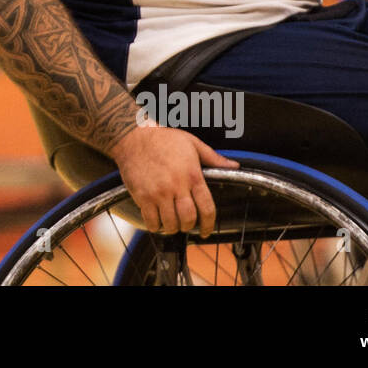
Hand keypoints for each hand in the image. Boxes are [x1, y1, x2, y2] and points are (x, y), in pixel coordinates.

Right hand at [109, 121, 237, 236]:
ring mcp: (158, 192)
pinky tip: (156, 221)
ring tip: (171, 223)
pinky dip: (155, 226)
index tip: (206, 231)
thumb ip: (214, 158)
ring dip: (172, 228)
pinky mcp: (142, 196)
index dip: (209, 224)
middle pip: (188, 219)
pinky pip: (151, 221)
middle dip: (189, 227)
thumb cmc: (163, 138)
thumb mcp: (192, 143)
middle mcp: (176, 186)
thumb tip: (235, 166)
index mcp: (192, 175)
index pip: (207, 208)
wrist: (132, 137)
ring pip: (170, 223)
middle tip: (186, 225)